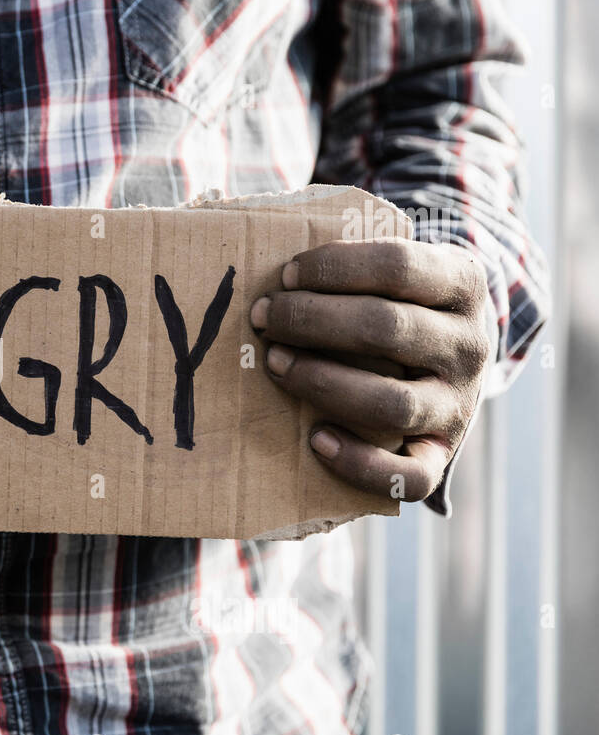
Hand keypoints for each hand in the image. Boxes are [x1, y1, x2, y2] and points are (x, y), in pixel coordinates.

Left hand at [249, 238, 492, 501]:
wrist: (452, 362)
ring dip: (323, 383)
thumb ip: (353, 262)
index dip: (332, 268)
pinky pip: (408, 477)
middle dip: (311, 321)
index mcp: (462, 283)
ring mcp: (459, 405)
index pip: (396, 265)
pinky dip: (358, 463)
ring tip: (276, 365)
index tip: (284, 276)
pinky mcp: (442, 455)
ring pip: (391, 403)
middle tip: (264, 319)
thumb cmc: (399, 305)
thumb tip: (268, 257)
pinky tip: (315, 438)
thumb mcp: (399, 272)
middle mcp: (470, 345)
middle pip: (385, 329)